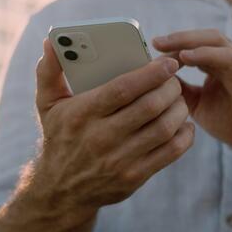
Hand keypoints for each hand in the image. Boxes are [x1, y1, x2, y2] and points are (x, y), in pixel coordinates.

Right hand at [28, 38, 194, 223]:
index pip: (123, 89)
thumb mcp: (47, 103)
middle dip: (170, 87)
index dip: (151, 73)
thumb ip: (50, 70)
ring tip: (179, 98)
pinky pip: (171, 152)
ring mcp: (120, 160)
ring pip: (164, 128)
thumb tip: (52, 42)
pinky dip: (184, 135)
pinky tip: (184, 123)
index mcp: (82, 113)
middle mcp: (101, 137)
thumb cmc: (59, 136)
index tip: (168, 62)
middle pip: (150, 106)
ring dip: (179, 108)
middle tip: (174, 79)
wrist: (60, 190)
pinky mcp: (135, 177)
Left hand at [153, 29, 231, 162]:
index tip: (149, 49)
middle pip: (204, 36)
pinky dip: (205, 55)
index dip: (173, 44)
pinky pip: (227, 58)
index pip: (196, 44)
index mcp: (220, 64)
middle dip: (178, 37)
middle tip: (155, 42)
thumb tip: (156, 81)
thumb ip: (182, 90)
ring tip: (165, 46)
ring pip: (215, 41)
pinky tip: (185, 58)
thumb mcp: (199, 104)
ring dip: (188, 40)